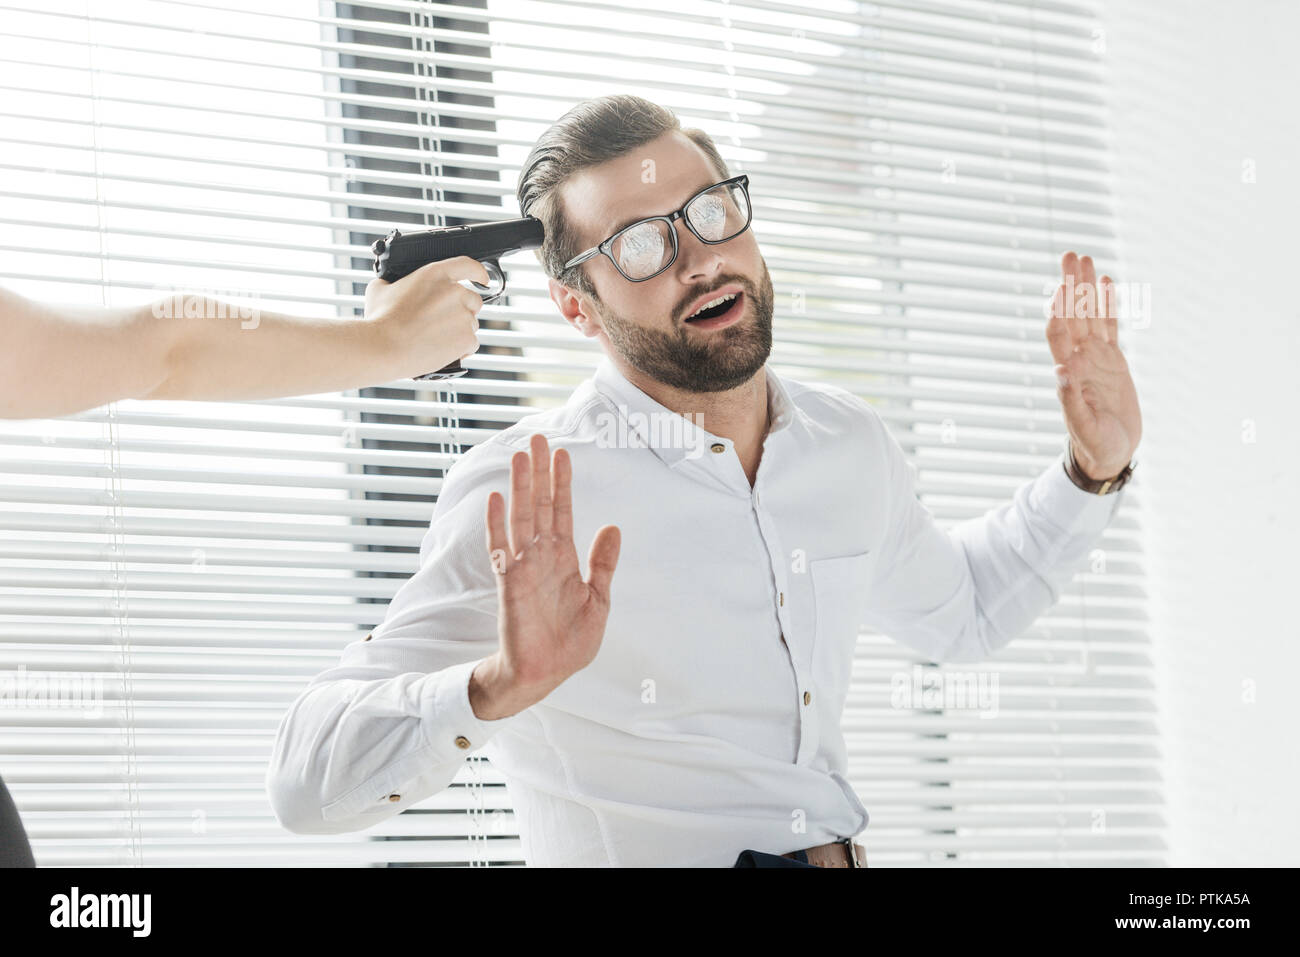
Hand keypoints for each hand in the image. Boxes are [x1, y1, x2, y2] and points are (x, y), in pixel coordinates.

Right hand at [363, 256, 489, 378]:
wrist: (384, 348)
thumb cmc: (380, 320)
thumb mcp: (379, 289)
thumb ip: (392, 282)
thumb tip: (390, 284)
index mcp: (435, 274)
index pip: (468, 266)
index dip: (478, 273)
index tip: (483, 279)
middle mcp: (454, 292)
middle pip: (473, 300)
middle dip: (463, 310)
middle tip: (443, 321)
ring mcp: (463, 315)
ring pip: (471, 323)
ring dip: (460, 330)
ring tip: (436, 338)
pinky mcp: (466, 338)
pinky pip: (471, 343)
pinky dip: (461, 349)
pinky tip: (444, 351)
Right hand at [472, 433, 620, 719]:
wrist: (546, 674)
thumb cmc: (569, 641)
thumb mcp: (599, 599)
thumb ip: (603, 563)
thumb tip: (612, 526)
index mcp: (562, 559)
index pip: (561, 511)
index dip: (561, 483)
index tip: (561, 453)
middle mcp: (541, 557)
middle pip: (539, 505)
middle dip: (539, 473)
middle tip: (536, 439)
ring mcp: (523, 568)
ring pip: (521, 518)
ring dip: (520, 488)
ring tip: (520, 457)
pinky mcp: (510, 584)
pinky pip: (501, 548)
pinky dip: (498, 524)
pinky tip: (497, 499)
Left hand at [1046, 251, 1141, 480]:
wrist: (1110, 454)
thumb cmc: (1095, 446)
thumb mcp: (1084, 428)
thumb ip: (1071, 401)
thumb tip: (1060, 371)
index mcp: (1070, 374)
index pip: (1060, 335)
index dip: (1059, 311)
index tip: (1060, 288)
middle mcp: (1080, 359)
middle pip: (1073, 316)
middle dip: (1071, 286)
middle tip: (1070, 255)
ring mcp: (1096, 358)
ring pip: (1090, 315)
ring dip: (1086, 288)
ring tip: (1083, 258)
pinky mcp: (1114, 360)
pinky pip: (1110, 327)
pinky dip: (1107, 305)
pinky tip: (1105, 282)